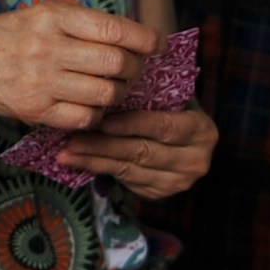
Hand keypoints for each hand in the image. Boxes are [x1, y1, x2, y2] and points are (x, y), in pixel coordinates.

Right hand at [0, 0, 154, 134]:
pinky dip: (97, 114)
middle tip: (132, 70)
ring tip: (111, 88)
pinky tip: (90, 105)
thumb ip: (79, 23)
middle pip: (115, 63)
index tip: (158, 44)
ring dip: (117, 93)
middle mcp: (47, 47)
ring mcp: (41, 81)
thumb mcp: (38, 15)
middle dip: (134, 69)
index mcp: (52, 16)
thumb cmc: (6, 38)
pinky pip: (86, 117)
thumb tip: (129, 34)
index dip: (144, 38)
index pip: (112, 28)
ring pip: (105, 93)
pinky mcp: (36, 110)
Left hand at [52, 105, 216, 199]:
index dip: (130, 124)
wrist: (183, 138)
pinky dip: (99, 170)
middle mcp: (196, 161)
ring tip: (66, 152)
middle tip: (72, 139)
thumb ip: (152, 91)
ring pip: (130, 170)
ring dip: (94, 161)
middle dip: (103, 145)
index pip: (163, 127)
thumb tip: (112, 75)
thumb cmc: (171, 107)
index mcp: (202, 131)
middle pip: (143, 152)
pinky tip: (79, 162)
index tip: (100, 120)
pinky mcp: (160, 194)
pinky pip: (125, 181)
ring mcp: (179, 182)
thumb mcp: (171, 96)